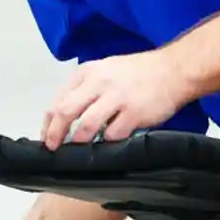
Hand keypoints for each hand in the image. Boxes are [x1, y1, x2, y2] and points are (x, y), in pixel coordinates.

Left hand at [41, 50, 192, 149]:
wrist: (173, 70)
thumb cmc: (139, 72)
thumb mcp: (105, 70)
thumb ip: (86, 89)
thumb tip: (66, 116)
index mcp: (87, 72)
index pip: (58, 101)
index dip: (48, 123)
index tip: (46, 137)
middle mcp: (98, 82)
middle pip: (65, 112)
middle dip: (55, 134)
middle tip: (53, 149)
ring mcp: (116, 97)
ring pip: (86, 126)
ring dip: (79, 141)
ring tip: (79, 150)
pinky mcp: (133, 112)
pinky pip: (113, 134)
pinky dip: (107, 142)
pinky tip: (108, 144)